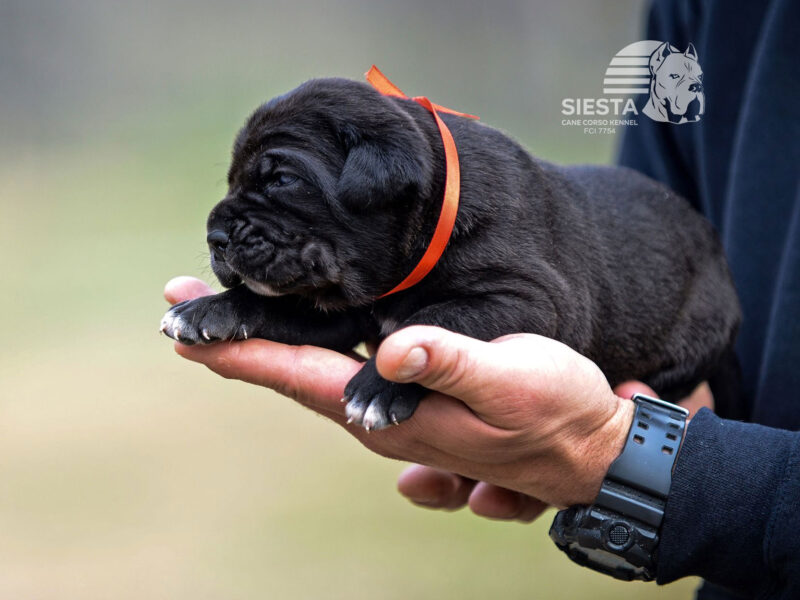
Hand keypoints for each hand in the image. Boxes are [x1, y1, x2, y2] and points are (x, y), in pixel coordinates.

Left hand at [164, 276, 635, 509]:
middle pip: (291, 376)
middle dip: (234, 342)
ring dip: (265, 347)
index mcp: (391, 415)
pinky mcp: (411, 401)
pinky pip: (342, 375)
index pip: (298, 378)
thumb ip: (450, 364)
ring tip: (224, 318)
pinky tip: (297, 336)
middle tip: (184, 306)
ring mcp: (393, 414)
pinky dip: (307, 354)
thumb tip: (390, 348)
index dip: (240, 352)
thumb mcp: (510, 381)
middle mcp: (379, 420)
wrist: (588, 449)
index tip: (183, 328)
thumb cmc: (553, 412)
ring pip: (312, 376)